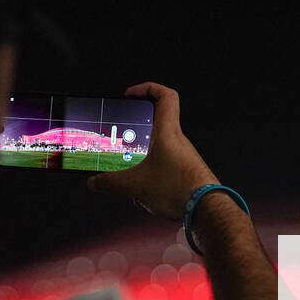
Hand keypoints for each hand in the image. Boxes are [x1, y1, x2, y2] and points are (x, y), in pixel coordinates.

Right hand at [87, 82, 217, 219]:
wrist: (206, 210)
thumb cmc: (177, 189)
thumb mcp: (135, 185)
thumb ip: (110, 183)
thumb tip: (94, 182)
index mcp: (167, 132)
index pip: (165, 96)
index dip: (147, 89)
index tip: (130, 96)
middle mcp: (178, 141)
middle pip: (159, 121)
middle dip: (137, 126)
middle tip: (121, 133)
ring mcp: (184, 157)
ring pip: (161, 145)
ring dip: (144, 151)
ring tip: (127, 163)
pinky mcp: (186, 173)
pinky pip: (166, 163)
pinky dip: (152, 168)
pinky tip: (142, 184)